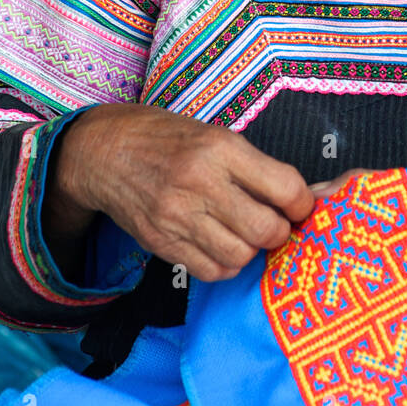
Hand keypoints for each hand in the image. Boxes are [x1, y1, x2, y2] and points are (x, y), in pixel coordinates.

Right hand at [46, 104, 315, 282]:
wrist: (102, 151)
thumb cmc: (165, 137)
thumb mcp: (213, 134)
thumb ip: (254, 165)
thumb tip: (303, 196)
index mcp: (220, 148)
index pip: (285, 187)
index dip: (303, 203)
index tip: (300, 206)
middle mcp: (201, 183)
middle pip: (267, 230)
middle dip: (279, 232)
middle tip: (274, 223)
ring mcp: (178, 217)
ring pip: (241, 256)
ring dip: (251, 250)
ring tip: (244, 233)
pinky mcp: (162, 243)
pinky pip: (211, 271)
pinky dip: (226, 264)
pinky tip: (221, 245)